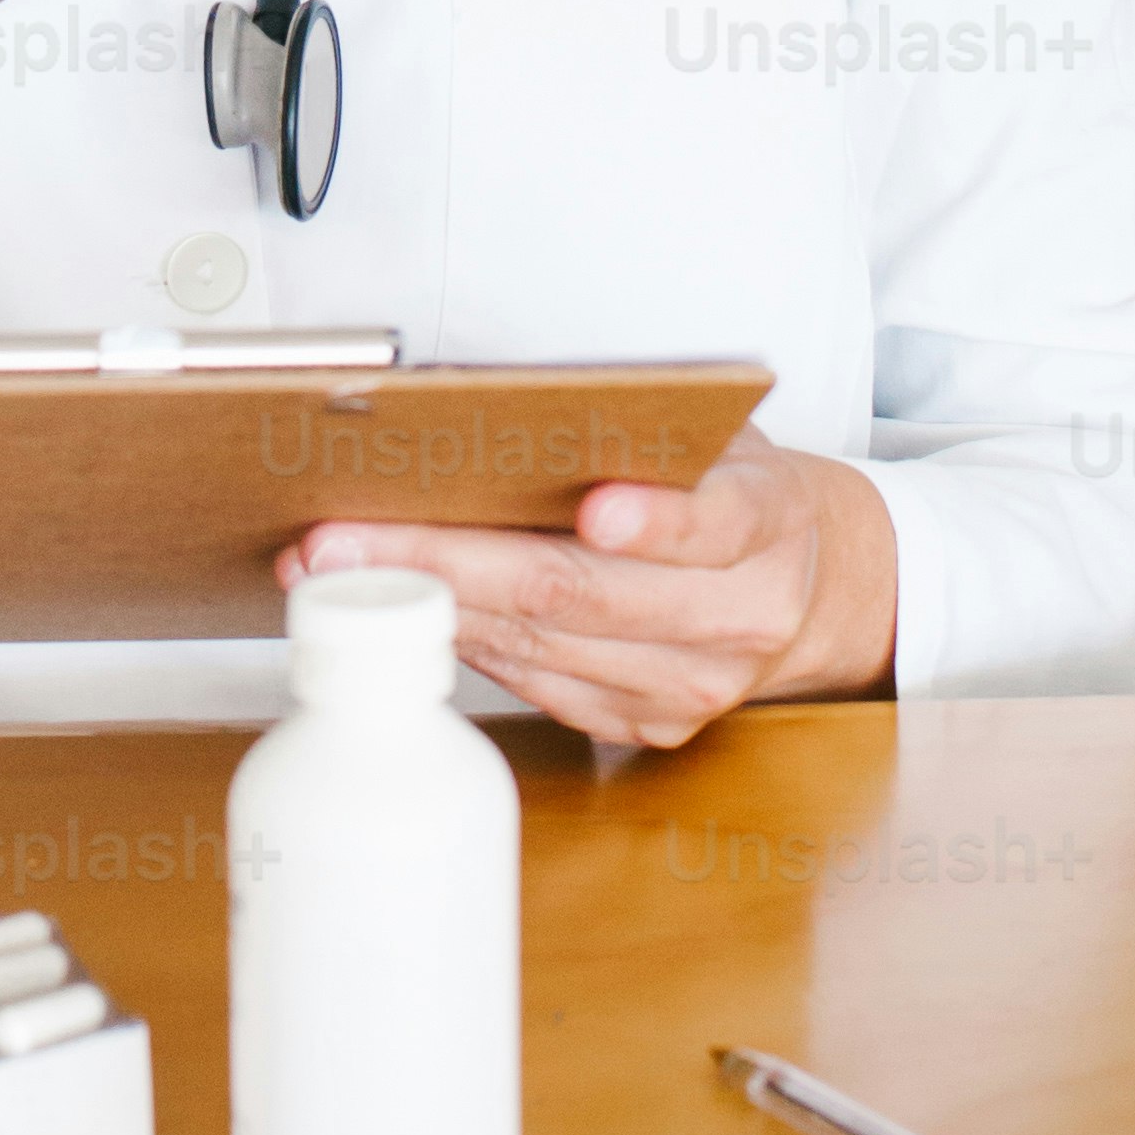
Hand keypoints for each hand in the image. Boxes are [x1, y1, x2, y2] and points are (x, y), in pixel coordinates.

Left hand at [275, 443, 895, 753]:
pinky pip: (536, 685)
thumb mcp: (708, 433)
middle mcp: (739, 617)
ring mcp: (694, 687)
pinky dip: (461, 640)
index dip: (655, 520)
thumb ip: (625, 426)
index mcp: (767, 521)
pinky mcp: (650, 728)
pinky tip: (398, 609)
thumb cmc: (726, 486)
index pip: (713, 523)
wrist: (802, 586)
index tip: (597, 509)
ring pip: (542, 648)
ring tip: (331, 572)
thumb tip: (467, 406)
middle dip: (445, 563)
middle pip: (581, 595)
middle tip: (342, 541)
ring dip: (425, 607)